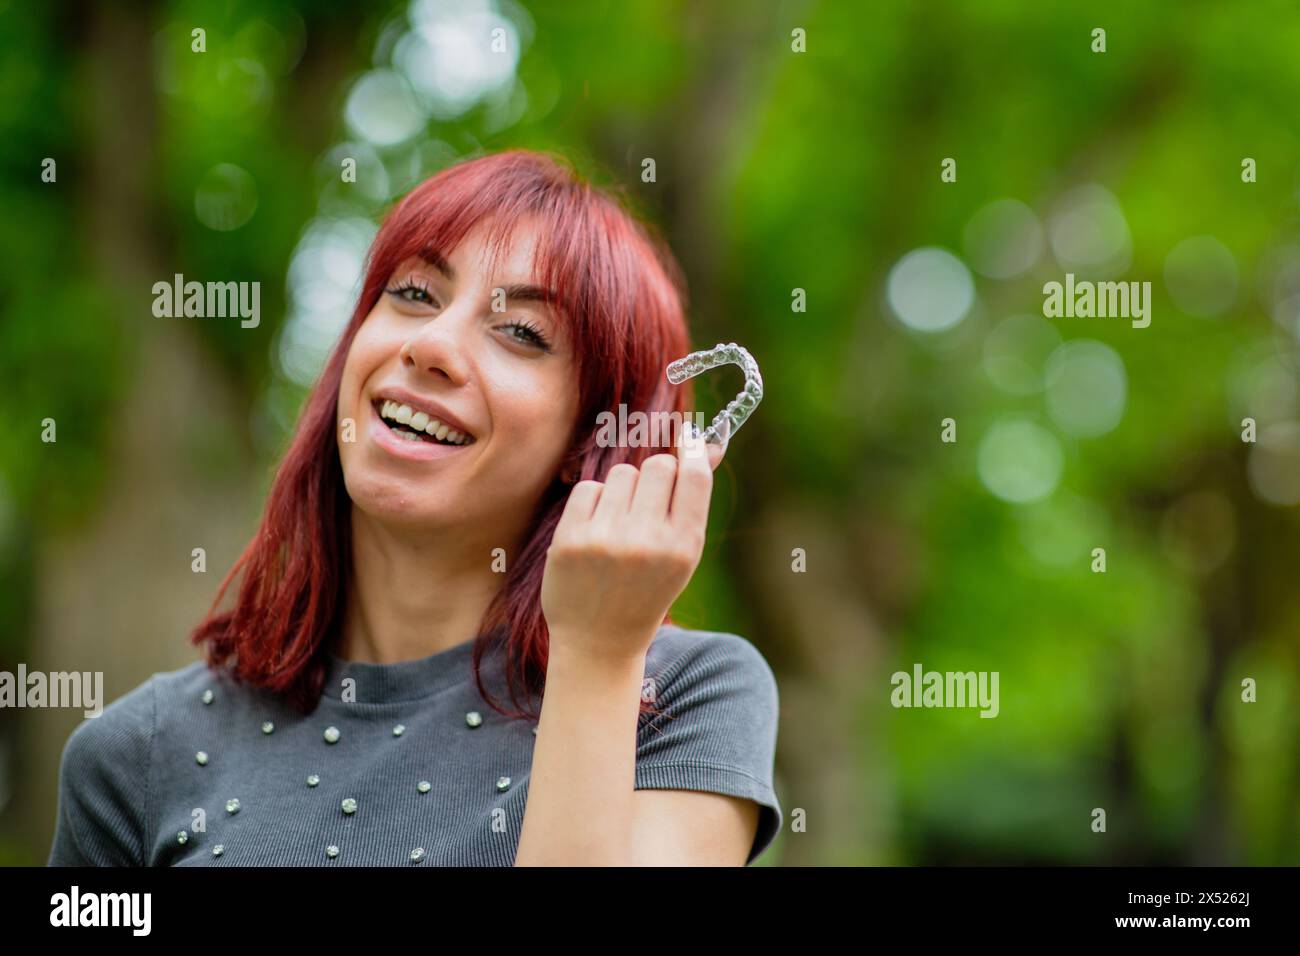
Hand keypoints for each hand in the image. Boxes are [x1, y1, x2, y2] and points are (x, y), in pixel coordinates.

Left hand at [541, 426, 724, 664]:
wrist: (599, 642)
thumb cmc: (647, 590)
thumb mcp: (680, 556)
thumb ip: (691, 502)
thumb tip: (706, 443)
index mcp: (684, 548)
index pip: (694, 476)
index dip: (691, 450)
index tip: (685, 439)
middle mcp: (648, 542)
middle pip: (658, 466)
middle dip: (655, 475)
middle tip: (648, 501)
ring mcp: (607, 539)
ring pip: (622, 473)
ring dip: (622, 490)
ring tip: (619, 525)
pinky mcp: (571, 539)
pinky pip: (589, 488)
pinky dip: (594, 502)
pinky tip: (595, 531)